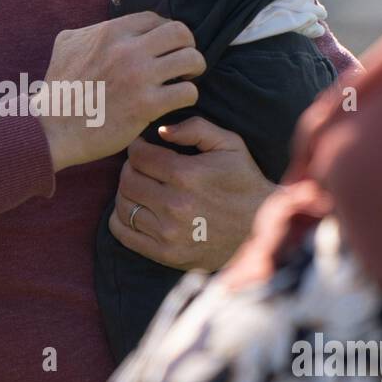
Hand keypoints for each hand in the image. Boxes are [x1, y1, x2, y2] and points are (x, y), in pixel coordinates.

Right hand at [38, 12, 204, 171]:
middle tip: (182, 62)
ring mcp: (139, 77)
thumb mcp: (65, 45)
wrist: (51, 128)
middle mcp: (128, 49)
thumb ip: (89, 31)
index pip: (156, 19)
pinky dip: (187, 96)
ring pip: (191, 60)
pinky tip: (175, 103)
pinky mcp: (146, 106)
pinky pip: (187, 92)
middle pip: (181, 33)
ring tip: (183, 81)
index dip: (166, 31)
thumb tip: (105, 29)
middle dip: (187, 46)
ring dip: (193, 71)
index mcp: (111, 32)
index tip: (165, 47)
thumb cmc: (58, 90)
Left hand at [108, 115, 274, 271]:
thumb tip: (160, 130)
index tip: (144, 149)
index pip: (138, 155)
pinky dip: (120, 219)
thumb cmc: (244, 182)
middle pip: (127, 179)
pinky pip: (124, 233)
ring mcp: (169, 232)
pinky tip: (135, 210)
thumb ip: (195, 128)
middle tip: (141, 168)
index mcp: (187, 174)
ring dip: (126, 193)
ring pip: (123, 205)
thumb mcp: (229, 144)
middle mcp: (175, 204)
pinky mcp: (166, 253)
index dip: (137, 148)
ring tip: (140, 188)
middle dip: (130, 168)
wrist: (260, 230)